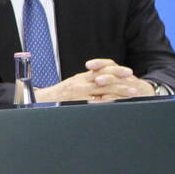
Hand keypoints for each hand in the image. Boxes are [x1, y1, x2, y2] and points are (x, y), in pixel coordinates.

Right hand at [35, 59, 153, 103]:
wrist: (40, 101)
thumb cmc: (56, 96)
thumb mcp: (71, 85)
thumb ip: (85, 83)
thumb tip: (99, 82)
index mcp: (81, 78)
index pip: (101, 70)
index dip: (116, 70)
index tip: (128, 72)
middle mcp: (81, 83)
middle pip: (105, 78)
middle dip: (121, 80)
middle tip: (134, 82)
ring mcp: (79, 92)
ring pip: (104, 89)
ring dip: (119, 91)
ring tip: (132, 93)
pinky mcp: (77, 101)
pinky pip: (95, 101)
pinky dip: (107, 101)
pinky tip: (117, 102)